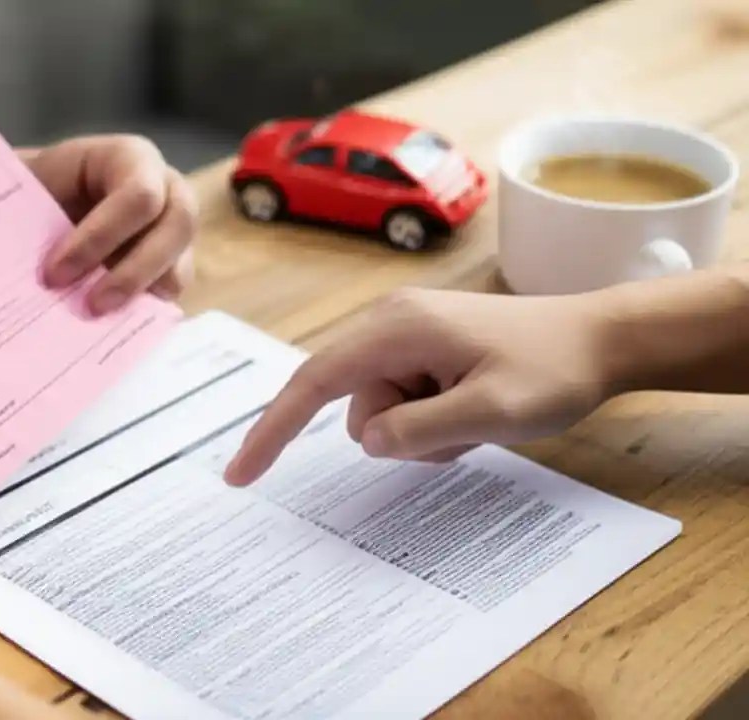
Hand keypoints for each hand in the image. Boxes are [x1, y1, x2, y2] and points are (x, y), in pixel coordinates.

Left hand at [25, 135, 197, 314]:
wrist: (38, 204)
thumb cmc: (35, 188)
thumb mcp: (29, 186)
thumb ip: (27, 214)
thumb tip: (5, 257)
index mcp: (132, 159)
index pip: (139, 196)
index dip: (100, 237)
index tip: (54, 274)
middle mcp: (167, 191)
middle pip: (176, 230)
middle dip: (130, 273)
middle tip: (89, 307)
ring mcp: (174, 233)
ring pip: (178, 269)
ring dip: (136, 297)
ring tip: (94, 319)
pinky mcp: (171, 269)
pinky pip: (168, 296)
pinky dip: (140, 313)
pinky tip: (105, 324)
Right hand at [225, 288, 615, 484]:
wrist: (604, 340)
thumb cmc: (554, 369)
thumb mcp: (491, 412)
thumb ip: (418, 431)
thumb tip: (367, 441)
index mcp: (396, 329)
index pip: (313, 384)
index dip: (272, 430)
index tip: (240, 474)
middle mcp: (390, 322)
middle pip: (355, 404)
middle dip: (399, 433)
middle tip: (463, 428)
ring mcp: (407, 333)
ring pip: (380, 410)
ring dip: (422, 430)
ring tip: (476, 416)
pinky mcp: (424, 347)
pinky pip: (404, 400)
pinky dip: (432, 419)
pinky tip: (474, 407)